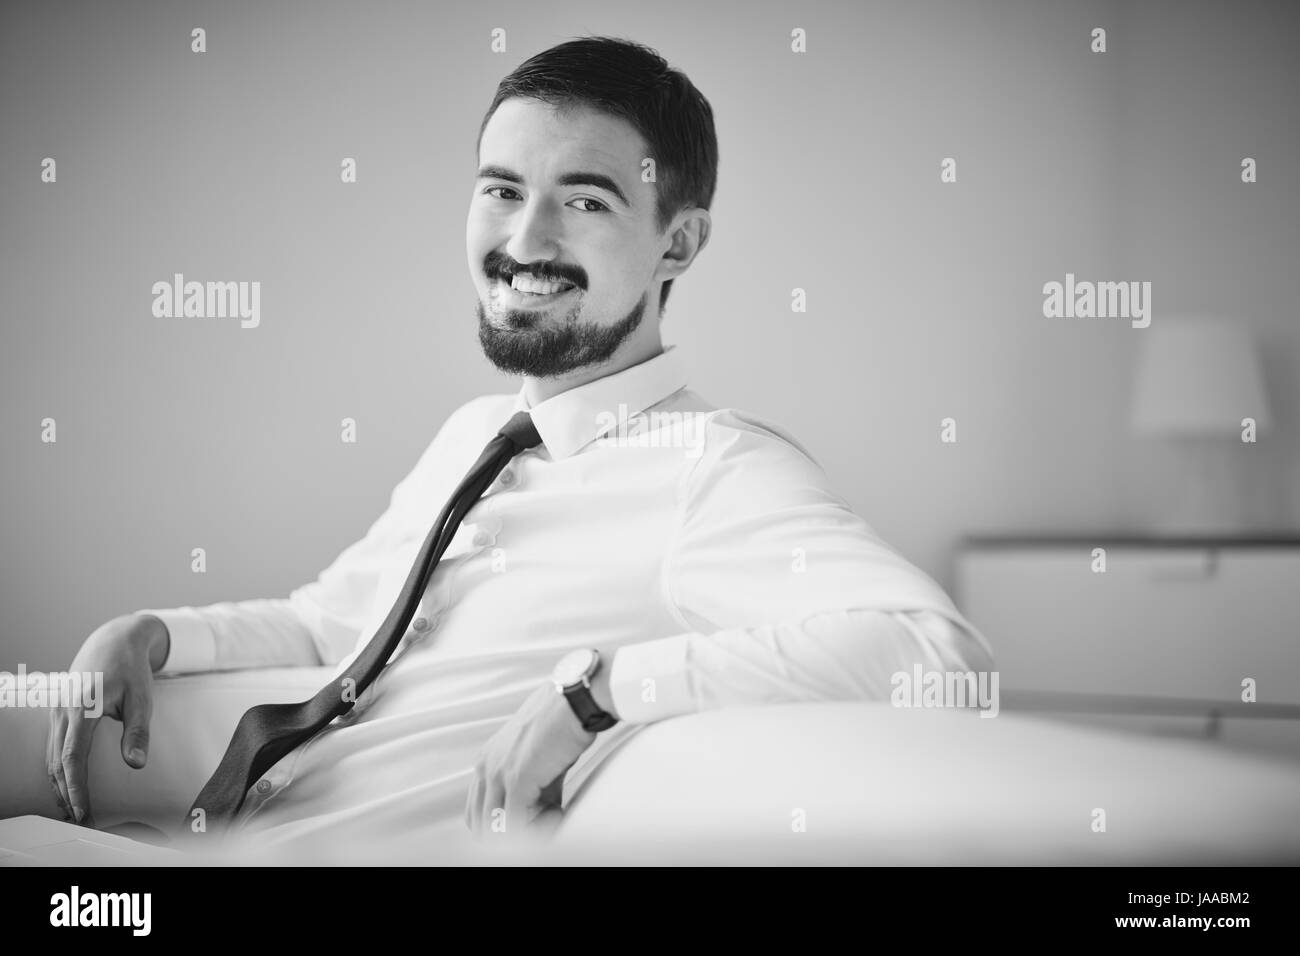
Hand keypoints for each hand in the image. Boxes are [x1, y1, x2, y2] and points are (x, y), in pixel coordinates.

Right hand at [46, 614, 168, 826]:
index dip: (76, 787)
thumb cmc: (131, 670)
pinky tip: (66, 785)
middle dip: (67, 793)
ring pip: (52, 756)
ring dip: (60, 784)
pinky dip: (57, 769)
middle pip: (58, 762)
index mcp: (83, 707)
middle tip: (80, 819)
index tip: (83, 810)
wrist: (115, 641)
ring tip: (73, 809)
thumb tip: (135, 764)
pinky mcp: (59, 711)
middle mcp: (63, 710)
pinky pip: (53, 746)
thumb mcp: (142, 699)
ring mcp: (57, 710)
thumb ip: (138, 733)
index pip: (73, 757)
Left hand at [464, 681, 596, 836]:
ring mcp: (498, 773)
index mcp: (486, 761)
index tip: (527, 827)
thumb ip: (534, 791)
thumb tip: (543, 818)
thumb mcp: (540, 762)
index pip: (476, 811)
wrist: (575, 701)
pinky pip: (515, 822)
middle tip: (540, 830)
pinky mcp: (517, 779)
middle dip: (506, 837)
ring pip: (494, 827)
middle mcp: (485, 767)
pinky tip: (557, 818)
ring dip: (522, 836)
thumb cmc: (562, 726)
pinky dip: (535, 830)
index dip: (499, 826)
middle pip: (479, 823)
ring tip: (551, 824)